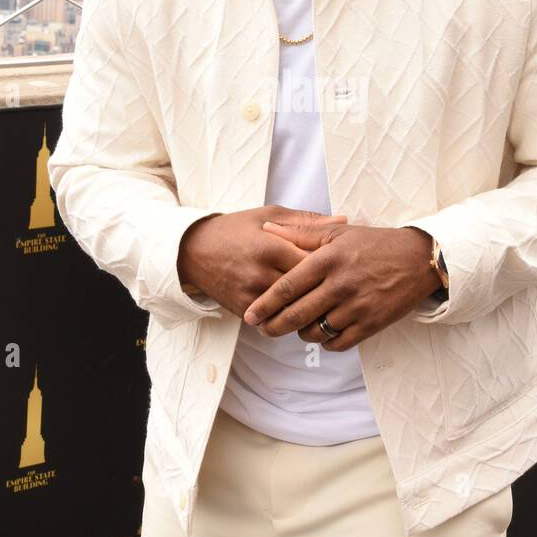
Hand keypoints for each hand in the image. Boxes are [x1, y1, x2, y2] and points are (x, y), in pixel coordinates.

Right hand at [177, 205, 347, 317]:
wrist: (193, 251)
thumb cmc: (235, 229)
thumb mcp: (269, 215)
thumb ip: (307, 221)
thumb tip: (343, 222)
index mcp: (270, 247)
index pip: (313, 263)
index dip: (330, 265)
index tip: (340, 264)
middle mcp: (260, 274)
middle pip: (305, 290)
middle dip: (323, 289)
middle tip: (338, 286)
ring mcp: (251, 296)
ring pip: (292, 310)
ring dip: (307, 307)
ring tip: (320, 300)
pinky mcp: (243, 311)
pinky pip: (274, 321)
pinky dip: (288, 317)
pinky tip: (298, 310)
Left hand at [241, 222, 441, 350]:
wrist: (418, 259)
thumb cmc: (374, 243)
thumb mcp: (337, 231)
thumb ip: (300, 233)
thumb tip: (267, 230)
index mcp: (328, 260)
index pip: (287, 288)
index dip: (264, 305)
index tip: (250, 316)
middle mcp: (340, 285)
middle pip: (296, 315)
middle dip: (274, 327)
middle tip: (263, 330)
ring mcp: (357, 307)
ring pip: (315, 332)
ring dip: (301, 333)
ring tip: (298, 326)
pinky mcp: (371, 324)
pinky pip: (338, 343)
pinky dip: (326, 341)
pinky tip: (324, 332)